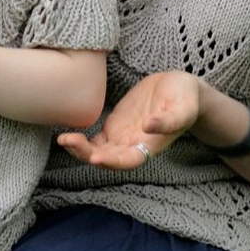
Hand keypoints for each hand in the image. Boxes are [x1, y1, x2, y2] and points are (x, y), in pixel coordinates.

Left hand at [57, 71, 203, 168]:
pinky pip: (95, 139)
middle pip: (107, 158)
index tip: (95, 157)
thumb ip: (170, 119)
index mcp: (150, 145)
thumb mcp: (184, 107)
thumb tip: (149, 125)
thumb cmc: (186, 99)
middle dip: (86, 154)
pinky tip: (67, 133)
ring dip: (80, 149)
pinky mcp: (115, 125)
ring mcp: (122, 136)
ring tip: (63, 139)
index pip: (129, 160)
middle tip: (68, 141)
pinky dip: (82, 139)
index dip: (112, 162)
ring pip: (97, 150)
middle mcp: (134, 145)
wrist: (180, 89)